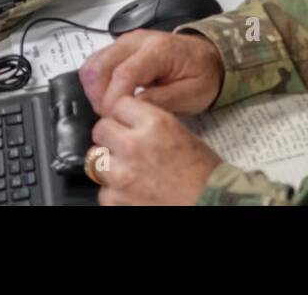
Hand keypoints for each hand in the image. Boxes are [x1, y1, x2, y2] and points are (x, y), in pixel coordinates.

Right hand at [80, 29, 223, 117]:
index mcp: (159, 50)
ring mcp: (126, 42)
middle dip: (99, 97)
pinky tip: (109, 98)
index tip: (113, 119)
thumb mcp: (191, 95)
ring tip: (109, 110)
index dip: (113, 100)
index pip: (123, 74)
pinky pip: (96, 63)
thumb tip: (130, 109)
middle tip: (110, 118)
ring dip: (94, 90)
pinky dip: (96, 83)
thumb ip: (161, 100)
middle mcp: (137, 40)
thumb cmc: (202, 75)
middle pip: (100, 66)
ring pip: (92, 63)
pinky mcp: (120, 48)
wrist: (209, 56)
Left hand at [91, 97, 221, 204]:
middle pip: (101, 130)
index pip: (118, 105)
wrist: (211, 202)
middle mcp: (134, 145)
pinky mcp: (116, 200)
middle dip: (110, 136)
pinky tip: (132, 191)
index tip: (125, 122)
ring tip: (128, 171)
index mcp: (154, 123)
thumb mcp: (180, 133)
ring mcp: (122, 175)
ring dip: (109, 164)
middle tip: (123, 146)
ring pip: (96, 159)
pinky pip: (103, 190)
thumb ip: (149, 124)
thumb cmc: (203, 173)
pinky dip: (114, 192)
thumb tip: (127, 122)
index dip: (122, 115)